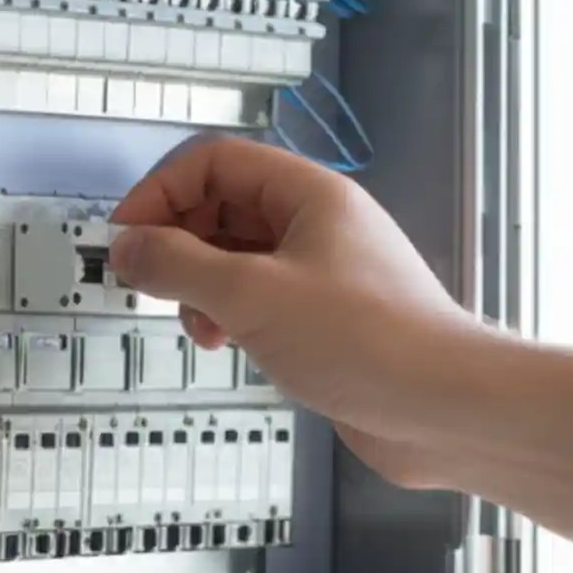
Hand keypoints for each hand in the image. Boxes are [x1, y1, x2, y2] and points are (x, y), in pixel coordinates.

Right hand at [109, 135, 494, 465]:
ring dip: (203, 288)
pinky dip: (232, 317)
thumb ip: (178, 264)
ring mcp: (325, 275)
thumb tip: (126, 246)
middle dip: (180, 245)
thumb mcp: (252, 295)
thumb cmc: (368, 341)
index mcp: (309, 195)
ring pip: (239, 259)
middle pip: (223, 208)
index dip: (161, 192)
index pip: (215, 162)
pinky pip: (261, 301)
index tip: (126, 238)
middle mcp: (319, 226)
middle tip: (154, 286)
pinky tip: (229, 346)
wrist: (446, 409)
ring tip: (201, 327)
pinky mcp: (328, 322)